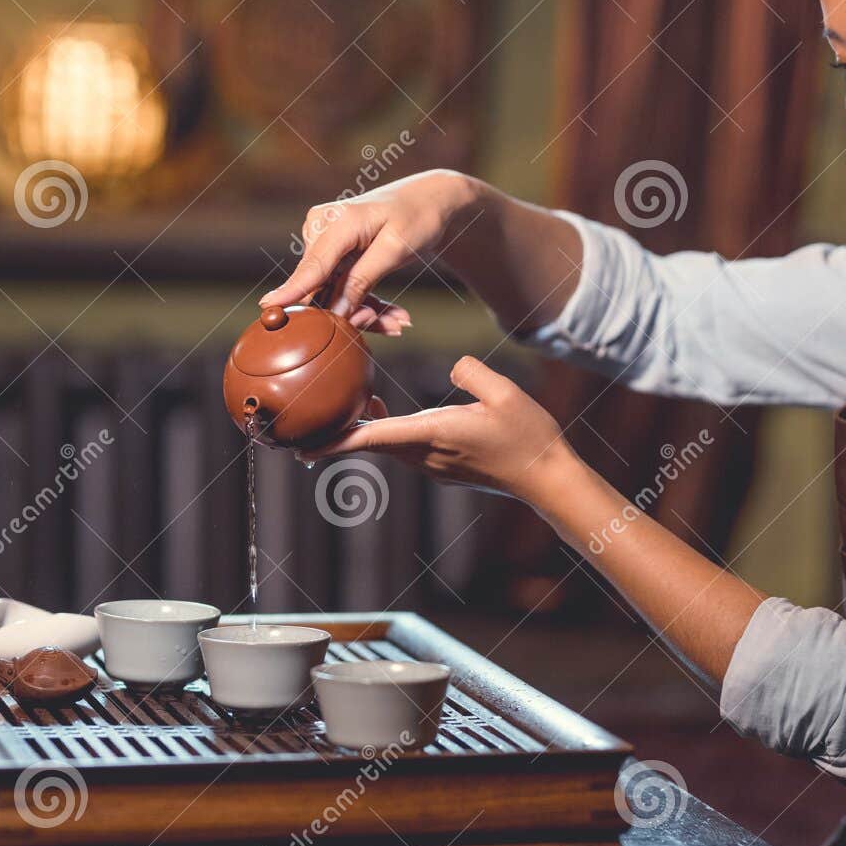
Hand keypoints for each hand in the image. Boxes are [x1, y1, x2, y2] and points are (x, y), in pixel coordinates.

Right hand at [260, 170, 486, 333]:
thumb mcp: (396, 250)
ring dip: (367, 311)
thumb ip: (363, 279)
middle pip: (324, 286)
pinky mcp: (332, 252)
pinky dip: (367, 302)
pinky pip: (342, 286)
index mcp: (339, 221)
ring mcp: (325, 239)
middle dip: (354, 313)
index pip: (312, 266)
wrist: (430, 199)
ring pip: (334, 291)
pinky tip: (394, 316)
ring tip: (401, 321)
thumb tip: (336, 311)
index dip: (292, 291)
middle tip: (394, 326)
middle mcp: (323, 227)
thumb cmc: (417, 218)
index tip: (268, 308)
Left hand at [298, 355, 579, 505]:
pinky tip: (383, 410)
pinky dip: (384, 431)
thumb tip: (454, 367)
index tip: (298, 446)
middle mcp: (424, 455)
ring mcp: (432, 465)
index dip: (331, 440)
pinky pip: (401, 447)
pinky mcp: (442, 467)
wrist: (547, 478)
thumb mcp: (504, 393)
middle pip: (368, 441)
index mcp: (432, 435)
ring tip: (349, 400)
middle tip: (305, 417)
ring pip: (384, 443)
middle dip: (336, 430)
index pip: (369, 437)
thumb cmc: (528, 436)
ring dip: (363, 426)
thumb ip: (471, 372)